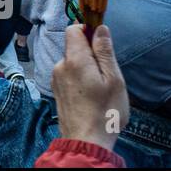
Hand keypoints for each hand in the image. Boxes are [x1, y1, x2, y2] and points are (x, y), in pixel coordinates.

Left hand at [51, 24, 128, 150]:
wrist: (86, 141)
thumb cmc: (105, 112)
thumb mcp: (113, 79)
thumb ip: (104, 51)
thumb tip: (100, 28)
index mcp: (74, 60)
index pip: (74, 29)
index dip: (88, 30)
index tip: (102, 43)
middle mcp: (60, 66)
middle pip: (75, 47)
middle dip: (92, 55)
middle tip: (108, 75)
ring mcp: (56, 79)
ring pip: (74, 63)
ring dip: (88, 69)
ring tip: (101, 90)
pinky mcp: (57, 91)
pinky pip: (70, 76)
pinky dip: (81, 80)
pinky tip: (92, 97)